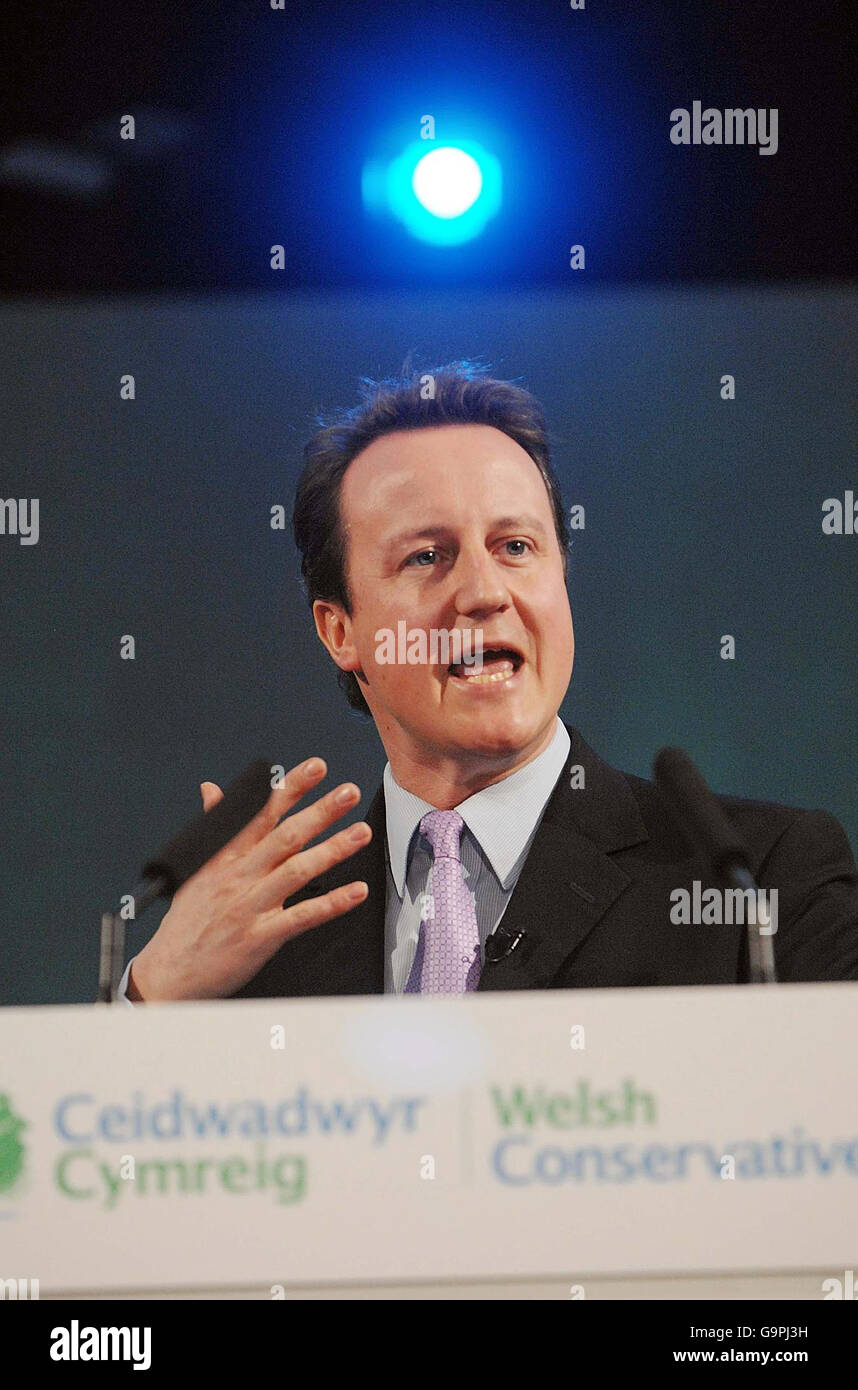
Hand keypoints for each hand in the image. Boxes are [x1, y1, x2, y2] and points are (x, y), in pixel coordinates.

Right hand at [128, 758, 370, 1000]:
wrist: (168, 971)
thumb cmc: (186, 921)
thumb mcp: (193, 867)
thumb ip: (213, 827)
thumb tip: (211, 789)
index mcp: (226, 857)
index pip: (262, 813)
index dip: (290, 788)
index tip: (315, 767)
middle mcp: (241, 876)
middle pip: (286, 836)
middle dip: (320, 811)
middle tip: (348, 792)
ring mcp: (252, 906)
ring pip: (298, 871)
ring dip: (332, 850)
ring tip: (361, 832)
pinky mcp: (261, 936)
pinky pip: (302, 917)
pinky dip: (332, 904)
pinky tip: (356, 892)